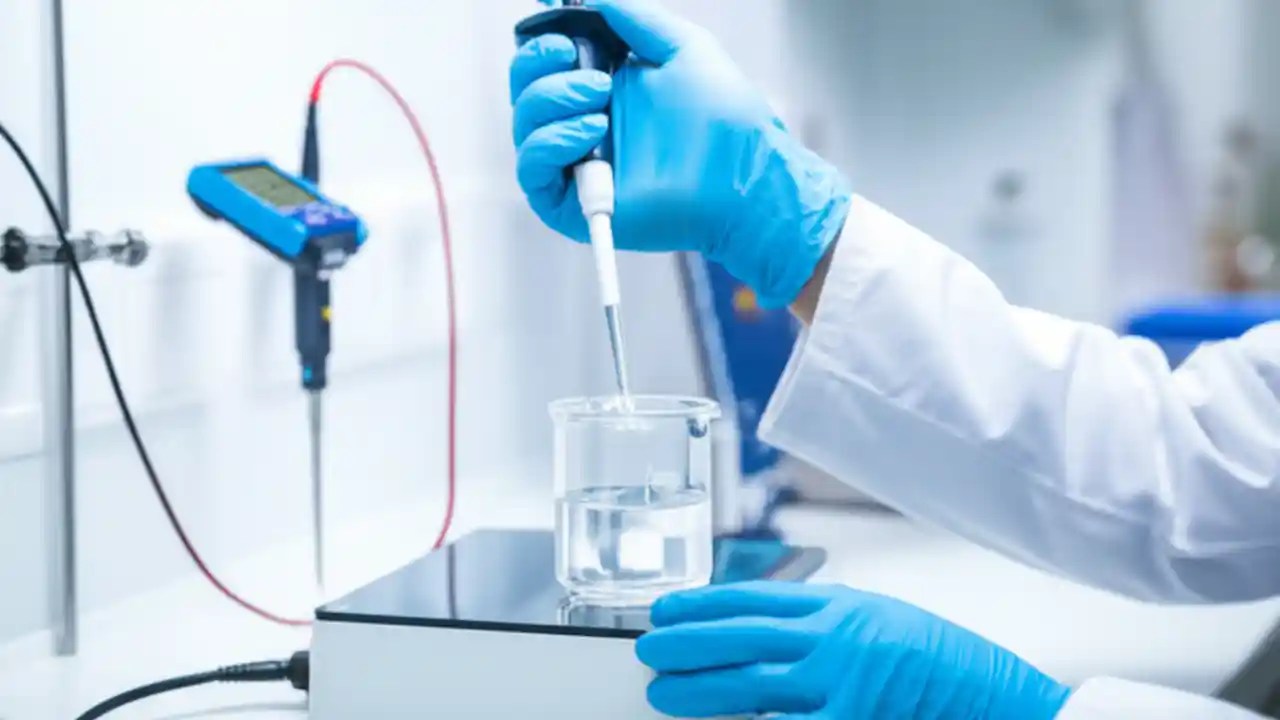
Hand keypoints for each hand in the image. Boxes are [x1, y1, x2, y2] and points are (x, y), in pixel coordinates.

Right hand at [510, 0, 850, 307]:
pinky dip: (552, 142)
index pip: (545, 64)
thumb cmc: (723, 118)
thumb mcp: (679, 45)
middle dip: (538, 64)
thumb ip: (632, 16)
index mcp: (601, 89)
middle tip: (572, 54)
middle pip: (524, 91)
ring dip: (551, 99)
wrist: (741, 173)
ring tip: (600, 96)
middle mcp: (582, 125)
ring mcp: (576, 165)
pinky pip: (531, 168)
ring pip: (524, 125)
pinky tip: (593, 130)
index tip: (551, 17)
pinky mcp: (572, 202)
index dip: (539, 42)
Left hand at [636, 582, 1070, 718]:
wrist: (992, 695)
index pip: (750, 598)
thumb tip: (756, 629)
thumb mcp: (873, 617)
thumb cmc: (935, 659)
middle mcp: (833, 638)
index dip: (700, 604)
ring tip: (664, 692)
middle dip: (686, 644)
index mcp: (837, 606)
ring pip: (750, 686)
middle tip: (649, 649)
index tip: (666, 609)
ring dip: (699, 689)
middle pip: (739, 638)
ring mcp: (840, 684)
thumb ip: (818, 620)